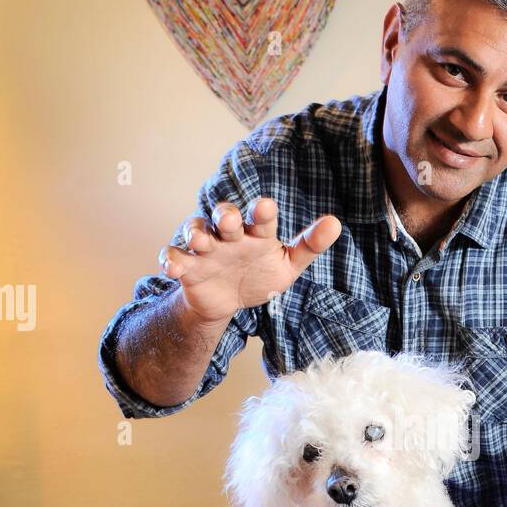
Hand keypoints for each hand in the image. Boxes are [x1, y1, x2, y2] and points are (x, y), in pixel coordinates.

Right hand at [160, 198, 341, 324]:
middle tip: (230, 221)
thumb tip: (335, 223)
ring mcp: (206, 249)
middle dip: (225, 216)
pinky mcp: (187, 265)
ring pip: (195, 231)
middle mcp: (229, 235)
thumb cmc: (260, 274)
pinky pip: (174, 256)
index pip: (259, 219)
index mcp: (256, 233)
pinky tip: (173, 267)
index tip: (265, 206)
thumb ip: (309, 246)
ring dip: (196, 233)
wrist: (228, 301)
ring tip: (201, 241)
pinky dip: (171, 259)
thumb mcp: (287, 265)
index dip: (261, 212)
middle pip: (223, 217)